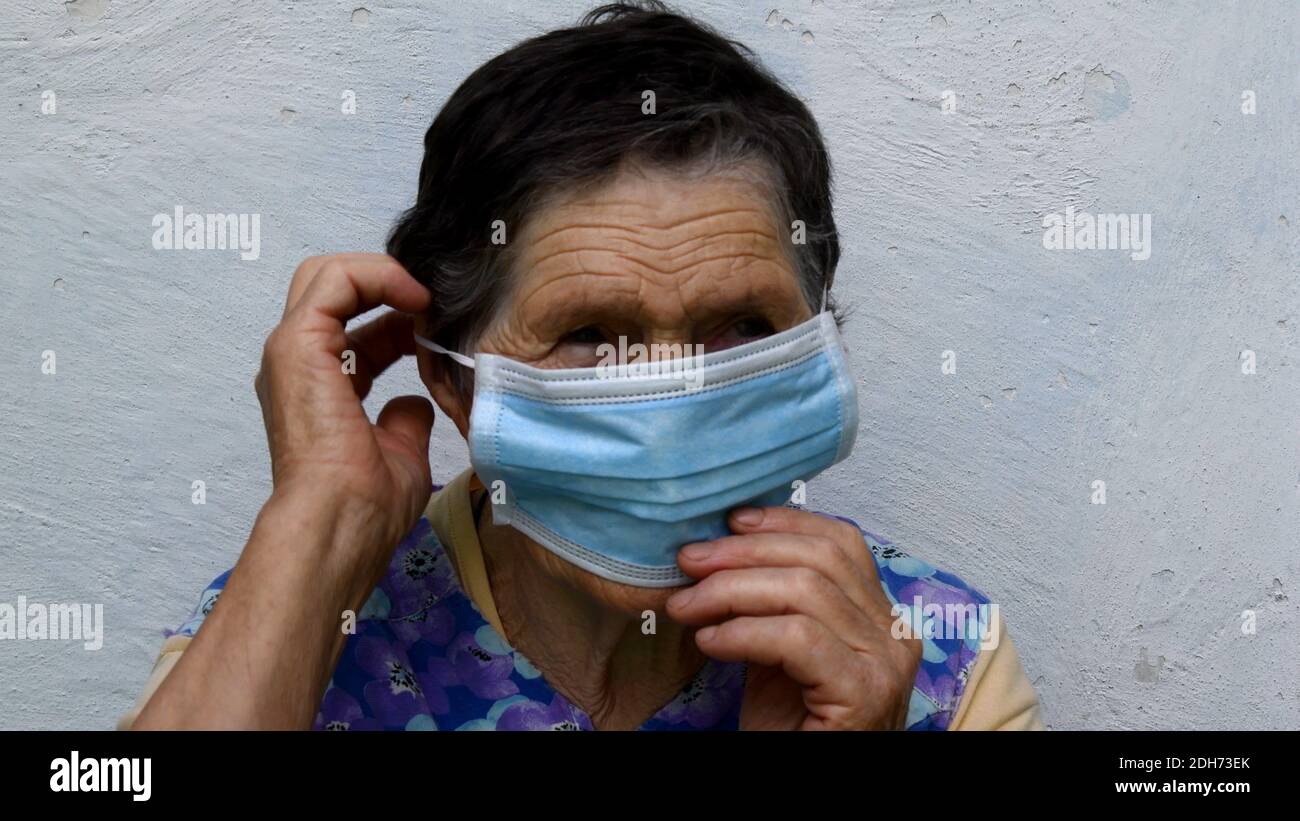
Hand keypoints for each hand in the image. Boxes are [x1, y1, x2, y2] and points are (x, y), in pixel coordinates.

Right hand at [255, 253, 433, 551]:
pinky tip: (416, 298)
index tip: (442, 330)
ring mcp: (292, 350)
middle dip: (386, 283)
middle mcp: (298, 364)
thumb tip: (415, 404)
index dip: (402, 321)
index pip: (359, 331)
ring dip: (385, 275)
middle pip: (334, 290)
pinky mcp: (297, 341)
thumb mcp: (400, 452)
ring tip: (427, 298)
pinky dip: (378, 275)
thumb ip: (403, 420)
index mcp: (318, 389)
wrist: (341, 521)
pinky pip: (335, 280)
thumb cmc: (366, 504)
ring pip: (329, 275)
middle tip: (432, 302)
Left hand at [668, 506, 921, 729]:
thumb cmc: (789, 726)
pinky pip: (797, 638)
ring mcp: (885, 665)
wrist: (800, 783)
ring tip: (687, 606)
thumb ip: (769, 602)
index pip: (839, 542)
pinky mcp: (864, 694)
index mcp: (879, 615)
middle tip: (689, 561)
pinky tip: (710, 642)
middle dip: (744, 552)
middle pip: (821, 558)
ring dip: (731, 590)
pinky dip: (744, 632)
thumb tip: (720, 546)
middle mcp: (895, 634)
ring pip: (805, 591)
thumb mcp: (778, 649)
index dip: (783, 522)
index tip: (728, 522)